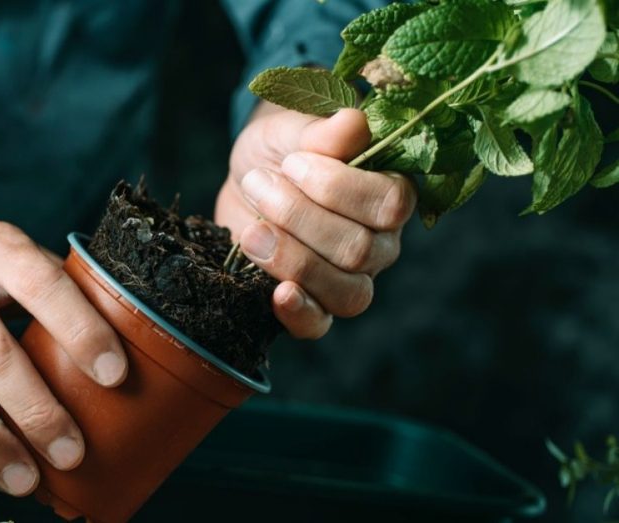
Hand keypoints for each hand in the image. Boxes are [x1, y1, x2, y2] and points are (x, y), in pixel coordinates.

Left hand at [215, 104, 415, 338]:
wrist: (249, 178)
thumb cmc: (282, 150)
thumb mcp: (290, 130)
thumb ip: (320, 132)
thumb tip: (352, 123)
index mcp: (391, 196)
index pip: (389, 204)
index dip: (336, 187)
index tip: (291, 163)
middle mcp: (381, 243)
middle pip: (360, 250)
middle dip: (299, 217)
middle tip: (259, 184)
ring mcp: (351, 280)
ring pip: (347, 292)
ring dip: (293, 260)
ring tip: (252, 230)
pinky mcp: (313, 305)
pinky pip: (320, 325)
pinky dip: (299, 313)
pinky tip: (277, 293)